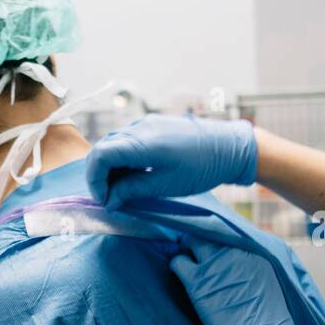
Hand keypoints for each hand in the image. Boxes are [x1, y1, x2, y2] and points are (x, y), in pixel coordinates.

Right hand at [86, 113, 257, 204]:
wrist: (229, 148)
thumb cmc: (200, 168)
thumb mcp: (163, 185)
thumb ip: (131, 190)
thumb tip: (109, 201)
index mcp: (141, 143)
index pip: (100, 156)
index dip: (95, 180)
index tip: (104, 200)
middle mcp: (139, 128)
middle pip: (102, 148)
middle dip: (99, 175)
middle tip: (108, 197)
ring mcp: (145, 124)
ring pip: (112, 144)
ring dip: (109, 167)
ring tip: (121, 188)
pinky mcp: (152, 125)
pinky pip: (126, 140)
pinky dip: (121, 158)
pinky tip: (132, 174)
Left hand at [170, 241, 310, 324]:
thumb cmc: (270, 324)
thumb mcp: (271, 287)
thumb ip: (255, 271)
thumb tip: (242, 269)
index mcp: (256, 253)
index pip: (232, 234)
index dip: (220, 240)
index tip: (215, 245)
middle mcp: (236, 253)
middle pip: (211, 233)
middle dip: (202, 239)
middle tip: (195, 248)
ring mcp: (216, 265)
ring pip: (192, 242)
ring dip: (187, 249)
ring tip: (186, 258)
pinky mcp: (198, 281)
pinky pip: (179, 262)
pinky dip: (177, 265)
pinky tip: (180, 275)